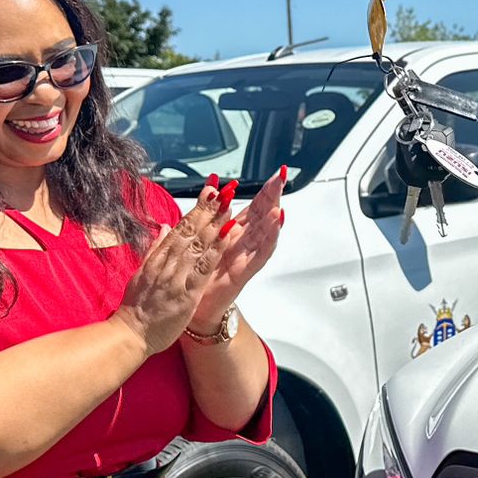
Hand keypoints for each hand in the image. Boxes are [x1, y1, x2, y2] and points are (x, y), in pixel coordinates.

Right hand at [112, 192, 227, 355]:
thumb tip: (165, 226)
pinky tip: (227, 236)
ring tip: (228, 204)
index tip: (209, 192)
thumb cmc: (137, 307)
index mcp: (157, 259)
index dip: (196, 209)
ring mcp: (175, 278)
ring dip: (214, 223)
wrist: (131, 334)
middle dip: (208, 210)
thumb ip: (155, 249)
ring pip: (197, 245)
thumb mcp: (142, 273)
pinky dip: (215, 250)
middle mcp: (166, 264)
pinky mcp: (185, 294)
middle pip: (190, 232)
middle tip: (223, 190)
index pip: (180, 229)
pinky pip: (203, 268)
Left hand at [187, 166, 287, 332]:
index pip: (255, 206)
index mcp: (235, 232)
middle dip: (274, 197)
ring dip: (274, 219)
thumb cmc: (199, 273)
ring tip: (280, 204)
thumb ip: (208, 210)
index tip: (278, 172)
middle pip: (264, 216)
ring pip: (265, 235)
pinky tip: (274, 229)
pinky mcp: (244, 273)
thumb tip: (212, 185)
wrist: (193, 306)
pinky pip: (259, 256)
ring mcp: (247, 257)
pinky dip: (268, 242)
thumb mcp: (202, 235)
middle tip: (284, 178)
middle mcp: (245, 243)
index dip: (266, 190)